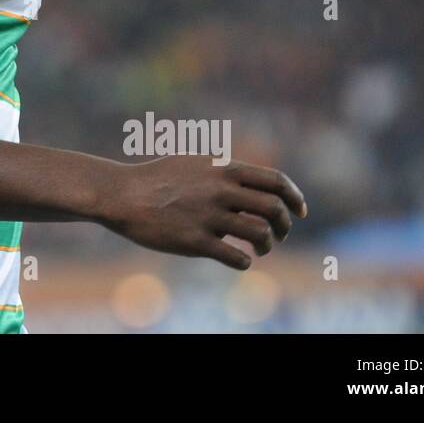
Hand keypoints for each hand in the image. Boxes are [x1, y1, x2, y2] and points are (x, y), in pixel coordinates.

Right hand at [102, 156, 307, 269]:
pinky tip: (239, 259)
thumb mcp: (194, 163)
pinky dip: (245, 261)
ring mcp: (208, 216)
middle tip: (280, 235)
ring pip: (260, 234)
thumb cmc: (157, 179)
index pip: (275, 181)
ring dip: (267, 245)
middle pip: (274, 209)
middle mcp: (220, 191)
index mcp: (222, 168)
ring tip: (260, 249)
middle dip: (285, 226)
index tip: (301, 211)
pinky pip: (236, 257)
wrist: (122, 194)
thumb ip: (224, 171)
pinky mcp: (195, 241)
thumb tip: (252, 182)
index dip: (295, 197)